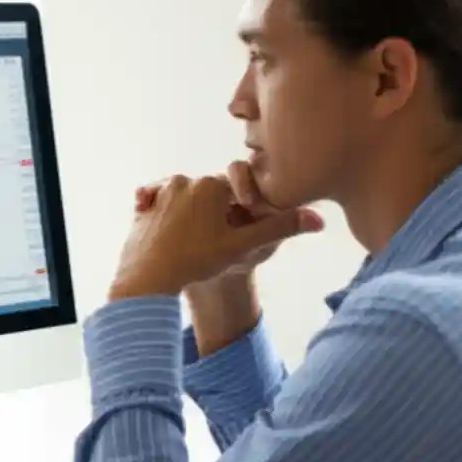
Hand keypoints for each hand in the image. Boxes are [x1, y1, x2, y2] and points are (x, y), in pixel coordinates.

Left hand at [112, 173, 323, 299]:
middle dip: (217, 217)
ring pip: (189, 203)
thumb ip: (278, 228)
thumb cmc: (196, 262)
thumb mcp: (242, 247)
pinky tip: (174, 243)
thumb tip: (318, 219)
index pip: (238, 193)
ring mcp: (160, 192)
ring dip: (195, 220)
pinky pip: (163, 209)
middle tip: (214, 246)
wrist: (146, 281)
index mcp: (210, 185)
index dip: (242, 214)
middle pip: (212, 197)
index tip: (236, 236)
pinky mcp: (143, 206)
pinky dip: (171, 222)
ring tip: (194, 248)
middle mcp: (184, 180)